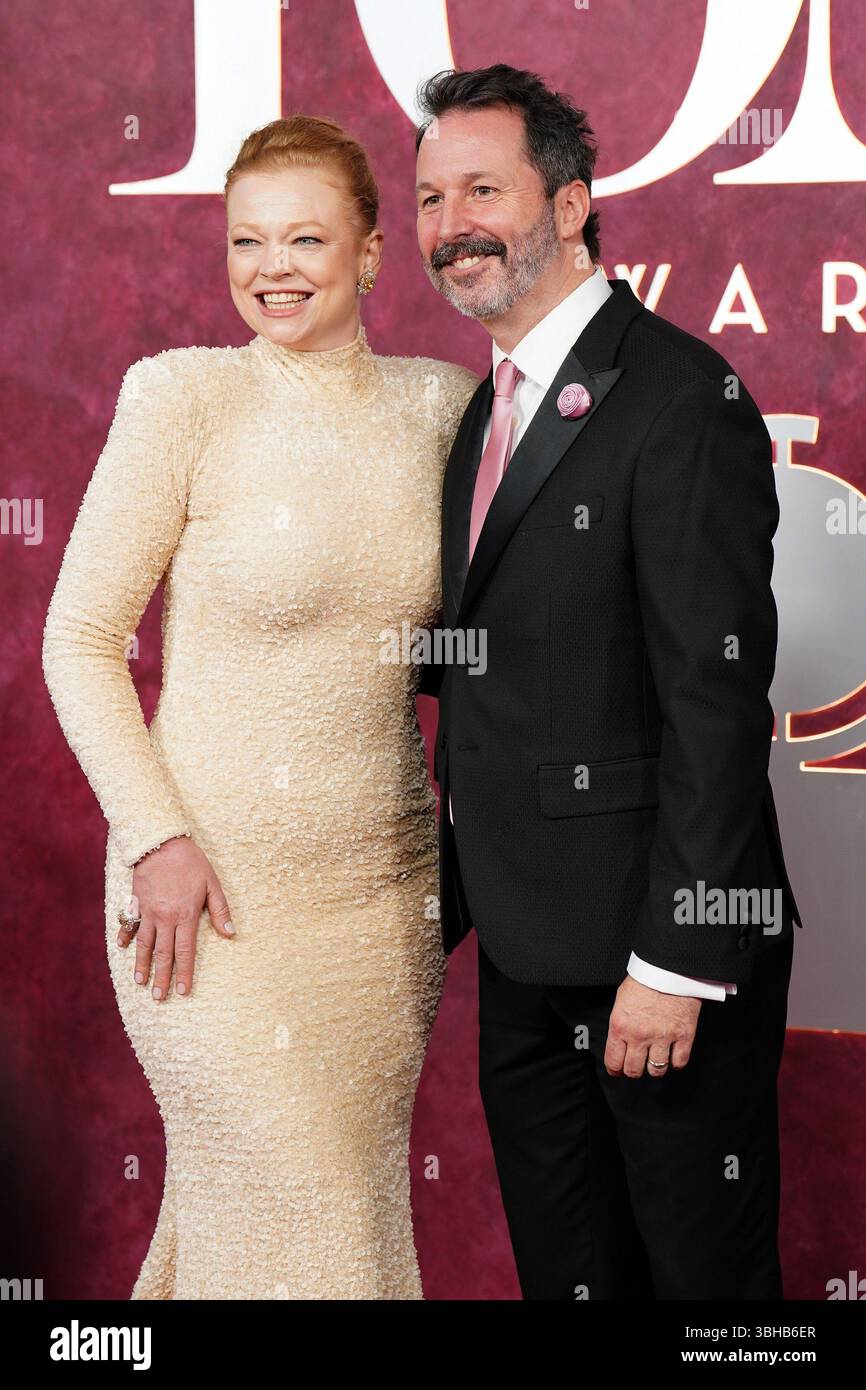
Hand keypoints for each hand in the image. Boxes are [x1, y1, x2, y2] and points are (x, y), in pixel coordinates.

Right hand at [116, 837, 234, 999]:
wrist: (161, 842)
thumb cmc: (191, 862)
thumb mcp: (212, 883)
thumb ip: (220, 910)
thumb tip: (230, 933)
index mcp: (185, 915)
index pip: (185, 952)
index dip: (184, 973)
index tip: (182, 991)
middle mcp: (165, 918)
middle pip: (163, 954)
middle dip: (161, 977)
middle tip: (159, 998)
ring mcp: (148, 911)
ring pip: (144, 944)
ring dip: (142, 965)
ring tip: (140, 982)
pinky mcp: (136, 902)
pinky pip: (129, 924)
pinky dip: (125, 937)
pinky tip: (123, 949)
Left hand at [604, 975, 701, 1078]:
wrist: (669, 968)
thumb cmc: (645, 980)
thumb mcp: (622, 1000)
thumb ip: (620, 1023)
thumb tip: (619, 1041)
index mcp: (620, 1025)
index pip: (614, 1061)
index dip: (615, 1069)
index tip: (618, 1070)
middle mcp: (640, 1035)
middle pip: (634, 1070)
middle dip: (634, 1070)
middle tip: (637, 1065)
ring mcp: (663, 1036)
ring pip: (657, 1070)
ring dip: (655, 1068)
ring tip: (655, 1060)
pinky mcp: (683, 1035)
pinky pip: (679, 1062)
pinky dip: (676, 1062)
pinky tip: (673, 1055)